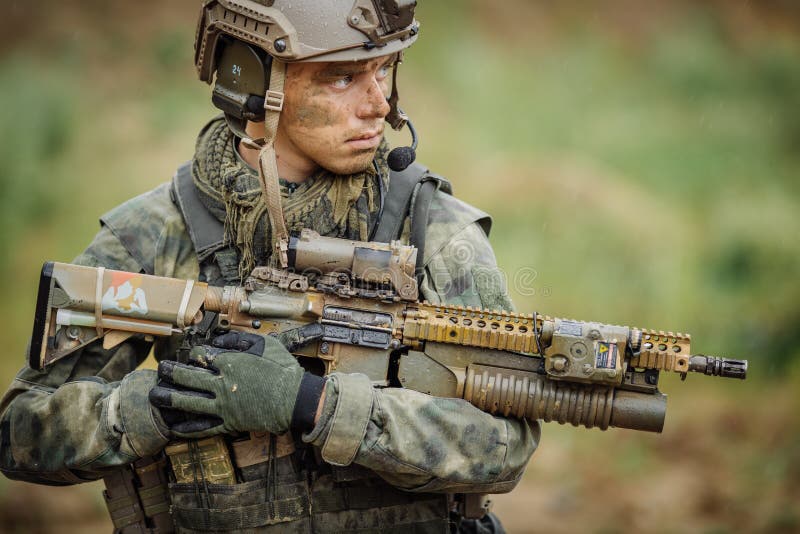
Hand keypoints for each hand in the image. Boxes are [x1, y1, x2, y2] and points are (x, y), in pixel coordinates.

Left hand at [149, 332, 323, 437]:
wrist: (296, 400)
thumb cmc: (283, 370)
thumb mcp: (265, 344)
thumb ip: (239, 339)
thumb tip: (220, 339)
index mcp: (230, 363)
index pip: (201, 357)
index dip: (194, 355)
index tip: (194, 356)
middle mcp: (222, 385)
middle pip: (187, 378)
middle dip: (170, 373)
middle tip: (160, 370)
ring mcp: (224, 406)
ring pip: (188, 403)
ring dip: (168, 399)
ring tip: (154, 396)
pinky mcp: (229, 423)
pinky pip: (204, 427)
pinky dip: (187, 428)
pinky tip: (175, 426)